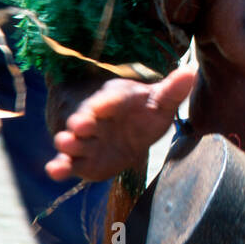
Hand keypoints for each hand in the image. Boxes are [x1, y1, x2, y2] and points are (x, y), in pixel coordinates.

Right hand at [45, 66, 195, 181]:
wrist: (133, 133)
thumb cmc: (145, 111)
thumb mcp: (160, 101)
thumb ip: (172, 91)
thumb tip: (190, 72)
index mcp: (114, 99)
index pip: (109, 99)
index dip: (105, 104)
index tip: (101, 107)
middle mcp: (96, 118)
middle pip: (85, 119)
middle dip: (81, 122)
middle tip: (79, 126)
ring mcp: (86, 140)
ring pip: (73, 141)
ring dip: (68, 143)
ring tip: (65, 144)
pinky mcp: (82, 161)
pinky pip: (68, 163)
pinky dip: (59, 167)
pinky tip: (54, 171)